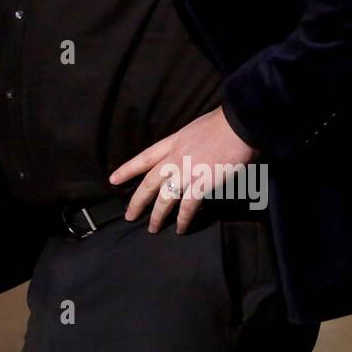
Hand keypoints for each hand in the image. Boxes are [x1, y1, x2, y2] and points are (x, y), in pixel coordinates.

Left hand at [107, 106, 258, 234]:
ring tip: (152, 229)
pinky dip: (183, 219)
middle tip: (129, 216)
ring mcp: (187, 171)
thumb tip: (187, 154)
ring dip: (157, 216)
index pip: (143, 158)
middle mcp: (174, 158)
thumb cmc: (222, 123)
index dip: (127, 169)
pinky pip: (188, 206)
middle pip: (149, 183)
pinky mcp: (202, 182)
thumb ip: (186, 144)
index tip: (113, 179)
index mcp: (172, 142)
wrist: (238, 122)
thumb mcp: (194, 129)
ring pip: (164, 198)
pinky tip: (180, 228)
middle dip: (137, 201)